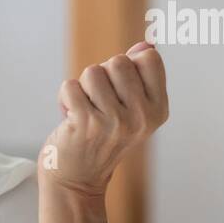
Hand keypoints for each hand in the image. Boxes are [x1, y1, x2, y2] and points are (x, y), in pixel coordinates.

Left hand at [36, 42, 168, 222]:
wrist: (78, 178)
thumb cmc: (102, 137)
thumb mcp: (130, 108)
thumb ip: (140, 75)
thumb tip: (147, 44)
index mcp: (158, 110)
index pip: (149, 58)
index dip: (128, 65)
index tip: (119, 89)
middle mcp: (141, 117)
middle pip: (118, 61)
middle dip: (101, 77)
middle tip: (97, 103)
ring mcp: (114, 122)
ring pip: (93, 72)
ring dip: (82, 88)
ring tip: (84, 110)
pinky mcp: (86, 124)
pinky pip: (70, 86)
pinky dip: (65, 97)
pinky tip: (70, 117)